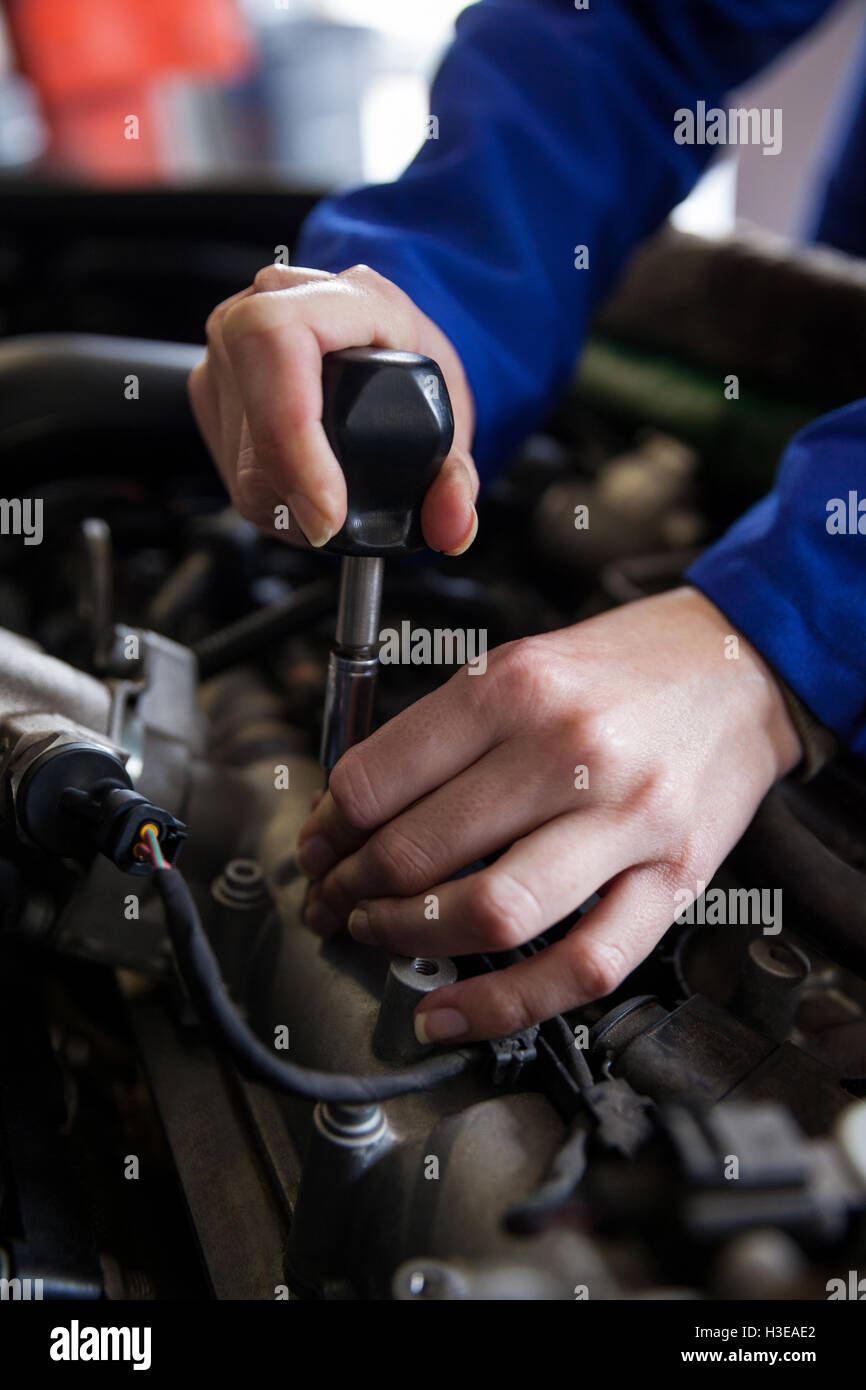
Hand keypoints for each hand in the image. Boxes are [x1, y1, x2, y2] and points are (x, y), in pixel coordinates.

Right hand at [189, 263, 477, 553]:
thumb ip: (457, 480)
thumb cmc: (413, 371)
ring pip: (234, 440)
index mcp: (349, 296)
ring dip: (277, 495)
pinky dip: (264, 488)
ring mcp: (235, 341)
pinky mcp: (214, 382)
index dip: (293, 433)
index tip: (327, 507)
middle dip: (291, 484)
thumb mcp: (452, 423)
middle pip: (251, 404)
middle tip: (330, 522)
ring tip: (322, 504)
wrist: (389, 348)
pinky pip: (225, 450)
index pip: (280, 342)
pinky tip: (297, 489)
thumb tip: (453, 526)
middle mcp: (278, 304)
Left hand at [297, 587, 801, 1042]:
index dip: (326, 829)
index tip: (317, 847)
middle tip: (333, 899)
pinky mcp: (673, 879)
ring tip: (380, 937)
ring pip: (491, 913)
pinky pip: (582, 964)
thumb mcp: (521, 663)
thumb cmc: (626, 667)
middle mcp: (569, 751)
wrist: (741, 666)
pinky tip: (450, 1012)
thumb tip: (353, 811)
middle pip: (419, 851)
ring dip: (409, 941)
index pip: (378, 780)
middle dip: (351, 891)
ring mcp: (626, 821)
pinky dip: (504, 1004)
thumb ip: (441, 734)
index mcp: (516, 686)